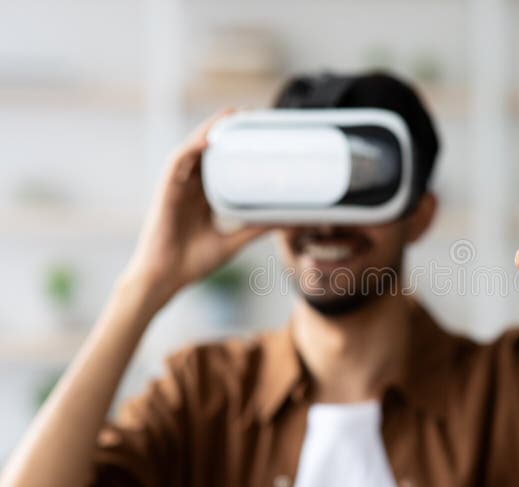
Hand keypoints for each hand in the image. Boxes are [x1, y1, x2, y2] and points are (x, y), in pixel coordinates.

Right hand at [123, 110, 270, 304]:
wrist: (166, 278)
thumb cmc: (194, 262)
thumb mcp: (234, 240)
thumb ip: (258, 228)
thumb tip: (290, 222)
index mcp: (204, 196)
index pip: (222, 163)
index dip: (238, 146)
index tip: (259, 133)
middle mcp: (190, 186)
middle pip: (209, 150)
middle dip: (227, 130)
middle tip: (252, 114)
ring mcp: (177, 186)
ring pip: (194, 148)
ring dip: (211, 129)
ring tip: (232, 114)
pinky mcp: (165, 189)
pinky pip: (179, 161)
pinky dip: (193, 146)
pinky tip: (209, 137)